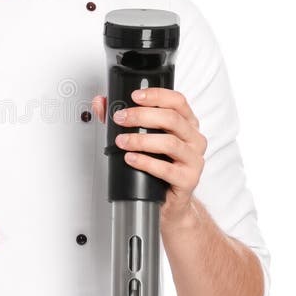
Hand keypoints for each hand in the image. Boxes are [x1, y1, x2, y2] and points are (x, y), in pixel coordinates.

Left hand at [91, 88, 207, 222]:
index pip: (177, 101)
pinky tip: (131, 159)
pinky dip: (145, 162)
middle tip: (121, 118)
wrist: (170, 201)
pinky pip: (166, 169)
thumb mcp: (144, 138)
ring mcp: (194, 160)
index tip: (135, 96)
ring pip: (169, 143)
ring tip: (122, 141)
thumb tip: (101, 103)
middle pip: (171, 119)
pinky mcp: (188, 179)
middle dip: (142, 116)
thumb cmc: (160, 166)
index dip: (156, 95)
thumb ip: (123, 119)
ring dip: (141, 140)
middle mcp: (194, 139)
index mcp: (187, 124)